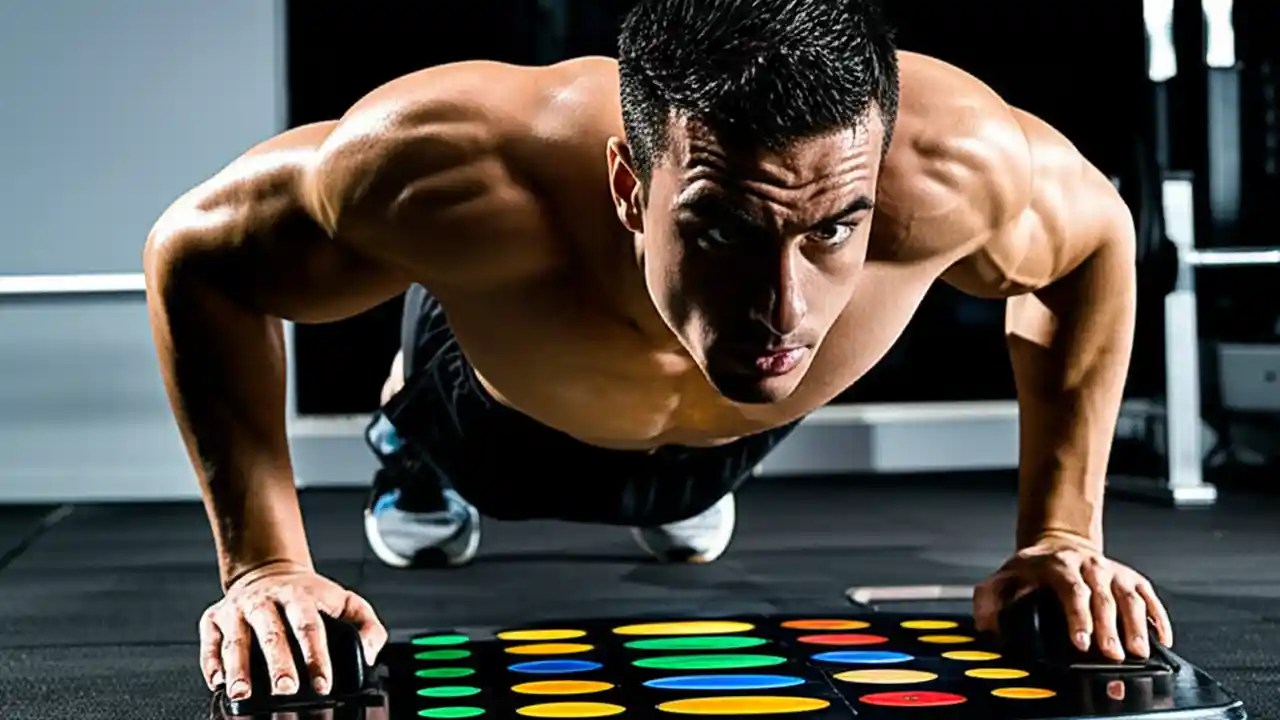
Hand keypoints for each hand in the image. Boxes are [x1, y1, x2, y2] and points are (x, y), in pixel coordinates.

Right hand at [198, 560, 387, 700]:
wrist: (269, 571)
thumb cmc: (309, 596)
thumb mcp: (345, 601)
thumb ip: (366, 626)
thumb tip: (369, 654)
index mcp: (299, 596)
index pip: (309, 626)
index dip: (316, 656)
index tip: (322, 682)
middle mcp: (266, 601)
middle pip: (272, 633)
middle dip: (278, 663)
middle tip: (286, 689)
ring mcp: (237, 609)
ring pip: (236, 640)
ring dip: (238, 668)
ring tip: (242, 693)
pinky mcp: (214, 618)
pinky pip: (209, 642)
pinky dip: (210, 663)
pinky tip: (218, 682)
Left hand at [973, 533, 1172, 659]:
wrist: (1058, 544)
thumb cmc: (1031, 569)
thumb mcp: (1003, 578)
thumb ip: (988, 600)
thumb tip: (986, 626)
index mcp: (1058, 565)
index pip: (1072, 590)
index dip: (1078, 617)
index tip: (1081, 642)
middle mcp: (1089, 566)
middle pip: (1103, 598)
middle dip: (1109, 629)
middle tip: (1112, 656)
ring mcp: (1113, 571)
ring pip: (1129, 597)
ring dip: (1136, 626)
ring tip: (1139, 652)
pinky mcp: (1131, 578)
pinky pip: (1149, 596)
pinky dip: (1157, 617)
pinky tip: (1161, 638)